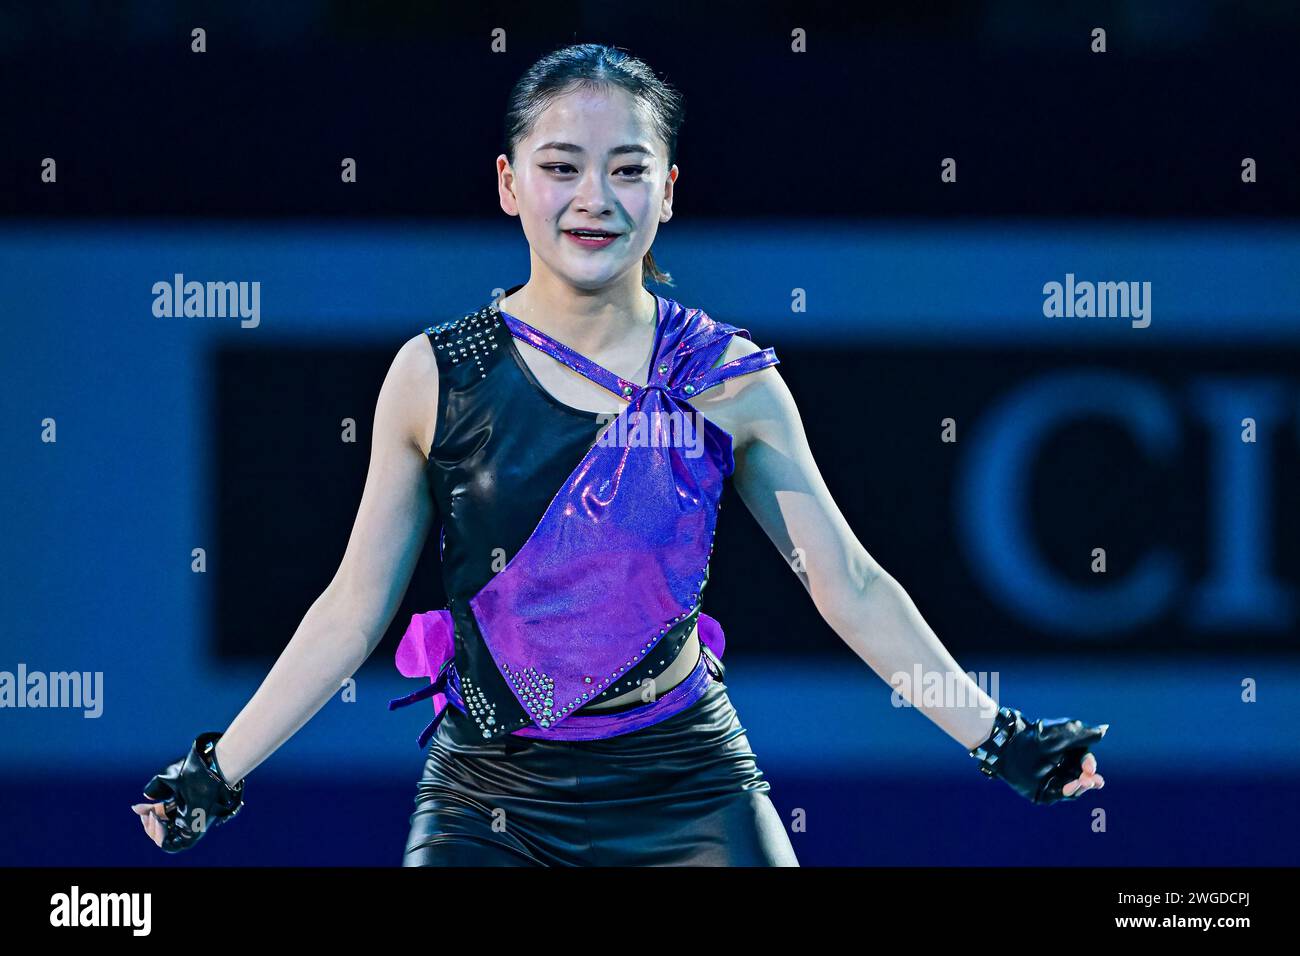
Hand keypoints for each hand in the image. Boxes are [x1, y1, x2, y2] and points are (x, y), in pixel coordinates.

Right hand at [134, 731, 244, 851]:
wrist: (210, 770)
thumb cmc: (194, 771)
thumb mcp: (168, 780)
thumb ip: (155, 790)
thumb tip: (144, 800)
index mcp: (182, 804)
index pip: (160, 816)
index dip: (146, 814)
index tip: (138, 808)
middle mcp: (187, 816)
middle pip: (162, 830)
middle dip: (148, 824)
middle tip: (145, 813)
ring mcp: (191, 825)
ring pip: (166, 840)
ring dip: (153, 831)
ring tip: (151, 817)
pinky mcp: (195, 831)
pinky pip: (174, 845)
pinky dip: (161, 837)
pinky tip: (157, 822)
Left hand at [973, 709, 1108, 804]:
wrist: (1006, 747)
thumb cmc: (1033, 738)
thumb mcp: (1060, 734)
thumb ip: (1082, 734)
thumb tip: (1104, 729)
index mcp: (1069, 753)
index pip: (1085, 762)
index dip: (1089, 764)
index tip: (1089, 766)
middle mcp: (1063, 768)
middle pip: (1083, 778)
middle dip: (1090, 780)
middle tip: (1092, 780)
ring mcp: (1053, 780)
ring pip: (1073, 788)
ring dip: (1080, 787)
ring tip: (1082, 783)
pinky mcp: (1044, 792)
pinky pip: (1059, 795)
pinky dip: (1066, 792)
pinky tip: (1070, 787)